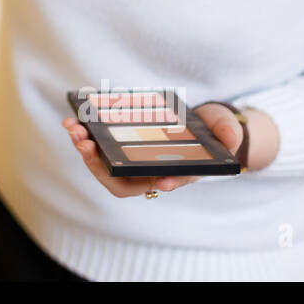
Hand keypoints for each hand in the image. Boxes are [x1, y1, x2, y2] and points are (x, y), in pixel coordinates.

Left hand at [61, 102, 244, 197]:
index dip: (160, 183)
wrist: (202, 122)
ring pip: (103, 166)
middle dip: (98, 166)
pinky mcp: (120, 147)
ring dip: (84, 149)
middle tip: (85, 143)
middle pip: (120, 182)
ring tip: (73, 128)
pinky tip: (74, 120)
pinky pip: (98, 148)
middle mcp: (151, 173)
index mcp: (177, 174)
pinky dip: (84, 136)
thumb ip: (229, 134)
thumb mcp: (226, 130)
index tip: (159, 179)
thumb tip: (231, 140)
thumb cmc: (214, 131)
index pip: (164, 183)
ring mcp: (133, 161)